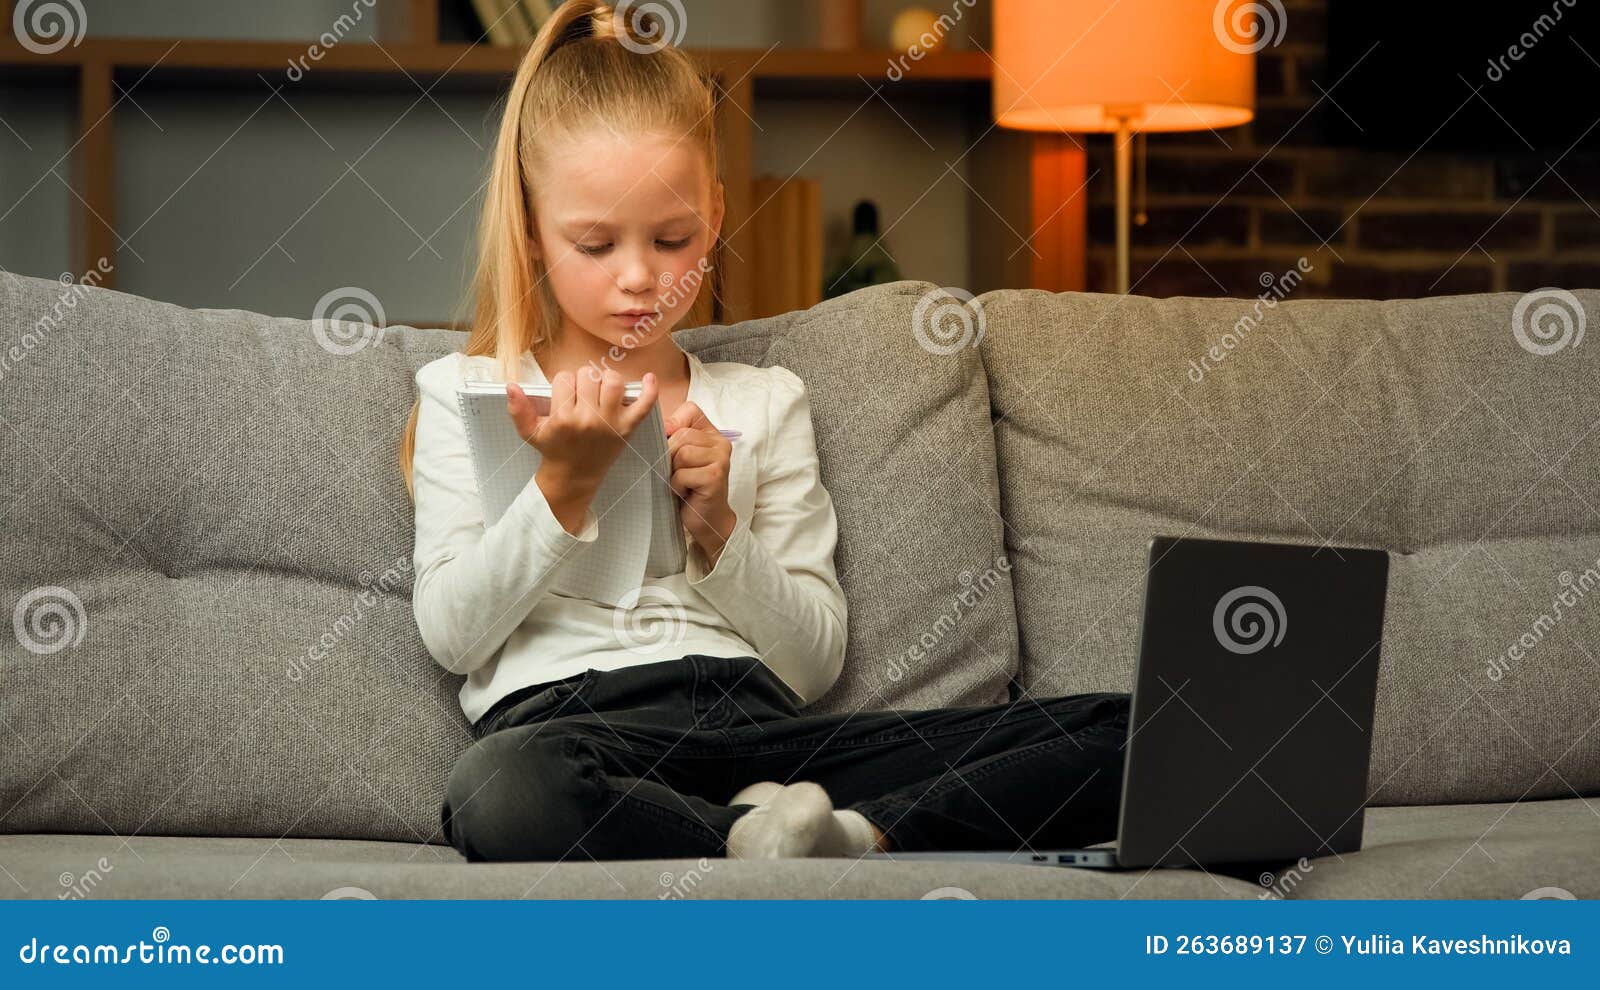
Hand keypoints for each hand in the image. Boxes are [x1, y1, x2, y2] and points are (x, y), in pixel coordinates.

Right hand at [508, 366, 659, 533]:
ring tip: (600, 391)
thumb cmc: (554, 449)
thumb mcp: (529, 432)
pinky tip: (649, 378)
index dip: (564, 384)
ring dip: (606, 380)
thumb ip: (518, 409)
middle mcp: (588, 419)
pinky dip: (650, 390)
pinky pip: (644, 405)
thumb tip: (510, 385)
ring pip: (612, 381)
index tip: (565, 396)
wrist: (574, 477)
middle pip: (588, 375)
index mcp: (564, 418)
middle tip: (581, 396)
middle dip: (583, 381)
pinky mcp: (628, 428)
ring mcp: (611, 423)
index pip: (565, 379)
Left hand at [665, 400, 736, 567]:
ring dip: (674, 472)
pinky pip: (682, 473)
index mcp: (712, 434)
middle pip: (681, 434)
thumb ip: (672, 438)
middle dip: (670, 456)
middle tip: (677, 473)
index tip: (670, 443)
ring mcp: (721, 458)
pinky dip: (678, 485)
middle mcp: (720, 443)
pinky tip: (686, 492)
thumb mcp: (679, 458)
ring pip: (682, 453)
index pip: (690, 410)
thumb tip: (658, 425)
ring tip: (683, 483)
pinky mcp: (715, 475)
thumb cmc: (689, 488)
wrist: (706, 520)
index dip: (674, 424)